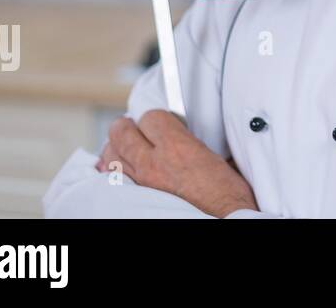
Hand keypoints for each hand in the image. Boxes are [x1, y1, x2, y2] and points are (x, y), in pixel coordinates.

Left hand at [95, 109, 257, 217]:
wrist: (223, 220)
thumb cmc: (226, 194)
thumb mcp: (215, 155)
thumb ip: (193, 140)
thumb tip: (186, 133)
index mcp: (177, 148)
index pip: (150, 116)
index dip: (155, 117)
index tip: (159, 121)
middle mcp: (153, 164)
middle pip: (121, 132)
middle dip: (127, 126)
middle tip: (133, 127)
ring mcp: (140, 183)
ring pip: (110, 154)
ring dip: (117, 147)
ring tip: (125, 147)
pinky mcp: (134, 200)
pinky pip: (110, 178)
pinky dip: (112, 170)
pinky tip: (120, 168)